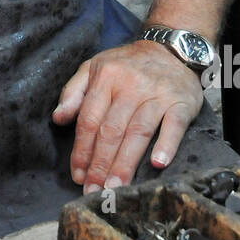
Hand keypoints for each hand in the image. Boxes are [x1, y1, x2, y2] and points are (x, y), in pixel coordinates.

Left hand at [52, 40, 203, 190]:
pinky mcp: (181, 102)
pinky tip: (158, 163)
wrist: (172, 48)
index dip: (82, 150)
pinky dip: (166, 144)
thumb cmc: (128, 65)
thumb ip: (73, 92)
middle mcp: (130, 85)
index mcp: (105, 77)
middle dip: (100, 164)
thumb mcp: (94, 67)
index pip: (89, 120)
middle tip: (95, 191)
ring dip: (126, 163)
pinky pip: (173, 125)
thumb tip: (58, 118)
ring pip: (138, 132)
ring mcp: (157, 94)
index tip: (78, 175)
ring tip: (116, 188)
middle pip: (112, 130)